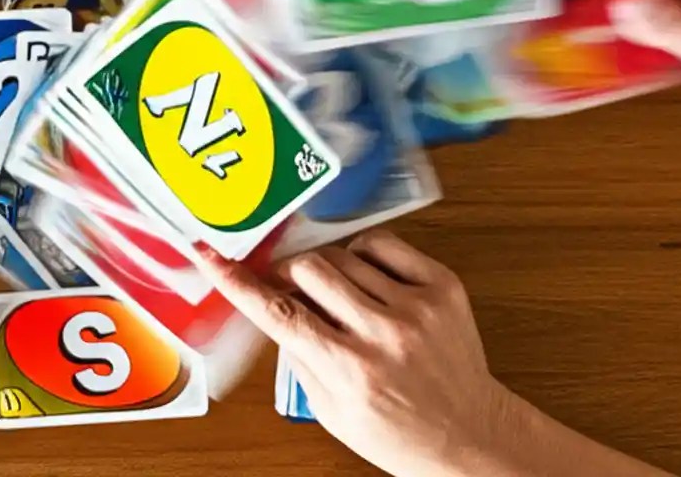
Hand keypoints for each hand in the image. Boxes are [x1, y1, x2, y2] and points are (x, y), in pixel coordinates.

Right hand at [198, 231, 516, 476]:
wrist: (468, 435)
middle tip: (286, 285)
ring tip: (336, 296)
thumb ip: (297, 355)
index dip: (237, 282)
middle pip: (306, 270)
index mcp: (349, 371)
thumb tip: (271, 305)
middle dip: (286, 273)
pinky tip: (363, 276)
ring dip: (324, 269)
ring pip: (341, 254)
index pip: (279, 313)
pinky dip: (361, 252)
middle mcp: (382, 335)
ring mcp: (415, 307)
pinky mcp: (441, 287)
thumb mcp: (329, 410)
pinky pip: (382, 243)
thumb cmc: (398, 431)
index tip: (212, 258)